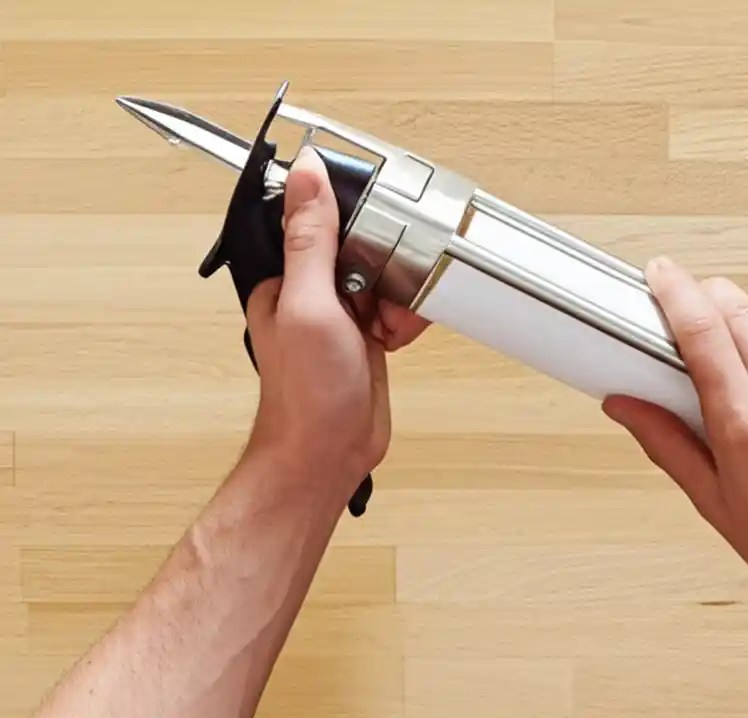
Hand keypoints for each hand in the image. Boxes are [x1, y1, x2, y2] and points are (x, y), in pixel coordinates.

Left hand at [244, 147, 428, 496]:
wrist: (327, 455)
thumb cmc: (305, 394)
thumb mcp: (310, 304)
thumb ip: (311, 239)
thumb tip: (308, 175)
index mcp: (285, 275)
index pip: (323, 220)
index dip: (356, 223)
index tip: (376, 236)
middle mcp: (311, 291)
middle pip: (364, 245)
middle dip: (387, 267)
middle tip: (380, 297)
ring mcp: (340, 315)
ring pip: (386, 276)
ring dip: (400, 297)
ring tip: (388, 325)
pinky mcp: (365, 337)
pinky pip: (396, 307)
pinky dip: (406, 320)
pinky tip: (396, 339)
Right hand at [604, 258, 747, 628]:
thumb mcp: (714, 500)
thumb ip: (665, 441)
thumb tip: (622, 405)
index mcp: (744, 424)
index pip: (701, 329)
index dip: (675, 289)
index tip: (662, 273)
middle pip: (740, 311)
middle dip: (711, 299)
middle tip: (693, 309)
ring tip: (742, 360)